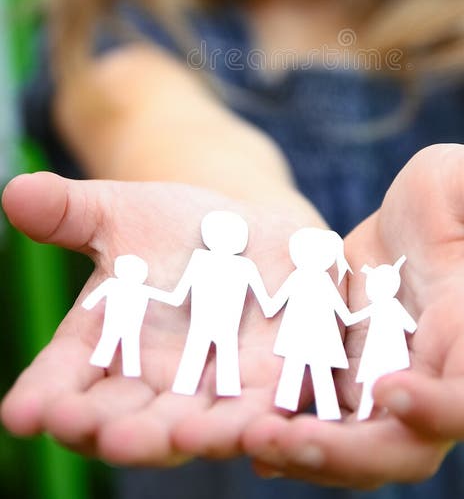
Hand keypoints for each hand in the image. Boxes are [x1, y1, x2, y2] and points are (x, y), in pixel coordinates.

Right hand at [1, 172, 321, 465]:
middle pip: (125, 419)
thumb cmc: (176, 228)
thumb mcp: (124, 212)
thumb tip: (16, 192)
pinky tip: (257, 435)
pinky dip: (260, 428)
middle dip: (111, 429)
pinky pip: (265, 415)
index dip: (43, 399)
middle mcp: (152, 384)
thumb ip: (72, 212)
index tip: (23, 414)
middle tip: (94, 432)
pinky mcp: (272, 387)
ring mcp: (211, 393)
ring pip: (193, 427)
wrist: (252, 233)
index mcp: (103, 347)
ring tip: (176, 437)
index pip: (62, 381)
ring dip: (184, 437)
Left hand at [243, 143, 463, 487]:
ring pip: (353, 449)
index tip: (389, 387)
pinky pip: (314, 422)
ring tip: (243, 434)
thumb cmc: (450, 199)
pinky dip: (279, 431)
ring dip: (302, 454)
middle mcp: (434, 380)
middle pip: (405, 449)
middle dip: (349, 455)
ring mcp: (384, 390)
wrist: (412, 222)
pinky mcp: (343, 382)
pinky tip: (230, 424)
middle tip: (282, 439)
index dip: (443, 409)